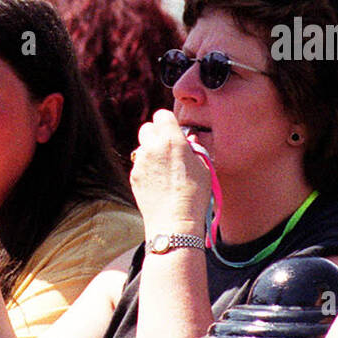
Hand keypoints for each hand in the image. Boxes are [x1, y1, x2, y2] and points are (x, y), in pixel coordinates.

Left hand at [131, 110, 213, 236]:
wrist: (174, 222)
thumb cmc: (194, 196)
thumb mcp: (204, 168)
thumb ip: (195, 149)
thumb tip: (189, 141)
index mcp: (172, 140)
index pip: (162, 115)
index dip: (168, 122)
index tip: (174, 132)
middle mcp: (152, 146)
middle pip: (147, 127)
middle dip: (156, 134)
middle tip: (167, 148)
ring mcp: (140, 161)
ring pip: (142, 146)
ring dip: (150, 151)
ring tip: (164, 168)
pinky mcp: (134, 175)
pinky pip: (139, 164)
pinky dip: (146, 168)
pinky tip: (158, 182)